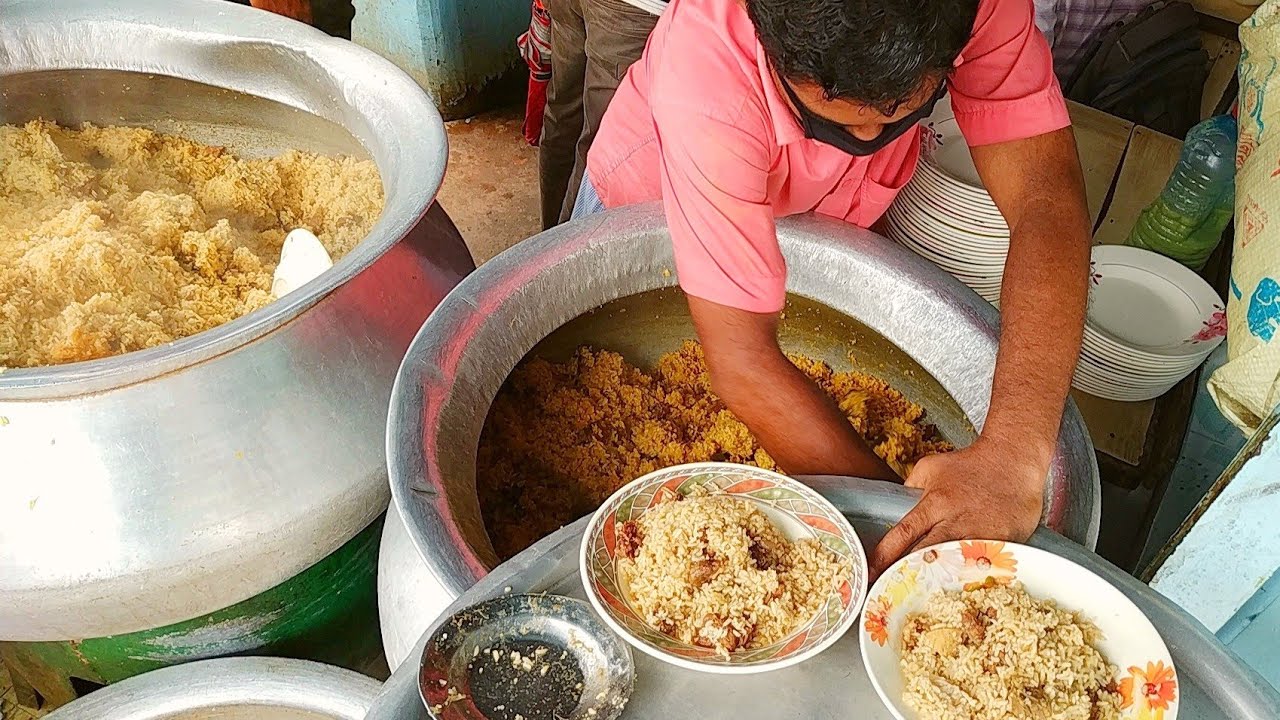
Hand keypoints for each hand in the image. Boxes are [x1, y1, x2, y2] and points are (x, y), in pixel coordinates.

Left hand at [868, 437, 1046, 576]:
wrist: (1014, 459)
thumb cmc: (970, 463)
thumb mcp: (931, 467)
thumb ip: (911, 487)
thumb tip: (896, 505)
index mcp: (934, 504)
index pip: (902, 534)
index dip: (883, 556)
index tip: (870, 573)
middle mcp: (954, 521)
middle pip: (924, 556)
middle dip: (906, 576)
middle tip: (892, 592)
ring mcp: (980, 534)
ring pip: (953, 567)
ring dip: (938, 582)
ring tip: (925, 600)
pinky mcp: (1003, 543)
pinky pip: (983, 567)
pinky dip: (971, 580)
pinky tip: (964, 593)